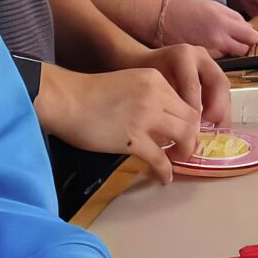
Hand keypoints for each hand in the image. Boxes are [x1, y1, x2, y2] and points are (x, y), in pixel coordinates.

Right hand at [39, 65, 198, 185]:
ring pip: (184, 136)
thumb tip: (162, 124)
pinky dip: (165, 171)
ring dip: (184, 152)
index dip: (189, 121)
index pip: (186, 102)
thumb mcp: (129, 83)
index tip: (184, 133)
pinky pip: (160, 159)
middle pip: (191, 119)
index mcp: (155, 79)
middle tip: (183, 149)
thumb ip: (149, 98)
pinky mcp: (133, 139)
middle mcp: (156, 95)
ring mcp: (145, 117)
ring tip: (176, 161)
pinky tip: (162, 177)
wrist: (65, 99)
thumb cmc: (89, 93)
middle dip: (191, 137)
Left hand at [129, 42, 231, 127]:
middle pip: (219, 83)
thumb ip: (165, 105)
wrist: (143, 64)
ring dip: (222, 111)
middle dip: (216, 110)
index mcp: (182, 56)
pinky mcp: (213, 72)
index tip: (189, 129)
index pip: (193, 85)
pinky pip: (222, 92)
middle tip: (209, 131)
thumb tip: (175, 132)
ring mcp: (209, 62)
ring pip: (224, 89)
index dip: (193, 110)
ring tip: (213, 131)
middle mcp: (200, 55)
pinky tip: (212, 125)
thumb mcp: (151, 90)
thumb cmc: (145, 78)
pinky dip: (219, 110)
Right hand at [160, 0, 257, 55]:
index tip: (247, 34)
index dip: (251, 36)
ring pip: (231, 56)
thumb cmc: (188, 10)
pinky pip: (218, 60)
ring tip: (219, 43)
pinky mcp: (202, 59)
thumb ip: (233, 18)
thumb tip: (249, 29)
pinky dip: (218, 56)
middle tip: (235, 40)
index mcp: (223, 23)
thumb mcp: (214, 6)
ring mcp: (210, 52)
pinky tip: (209, 48)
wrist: (163, 21)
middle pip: (244, 50)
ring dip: (229, 51)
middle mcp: (218, 39)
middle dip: (243, 45)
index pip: (252, 36)